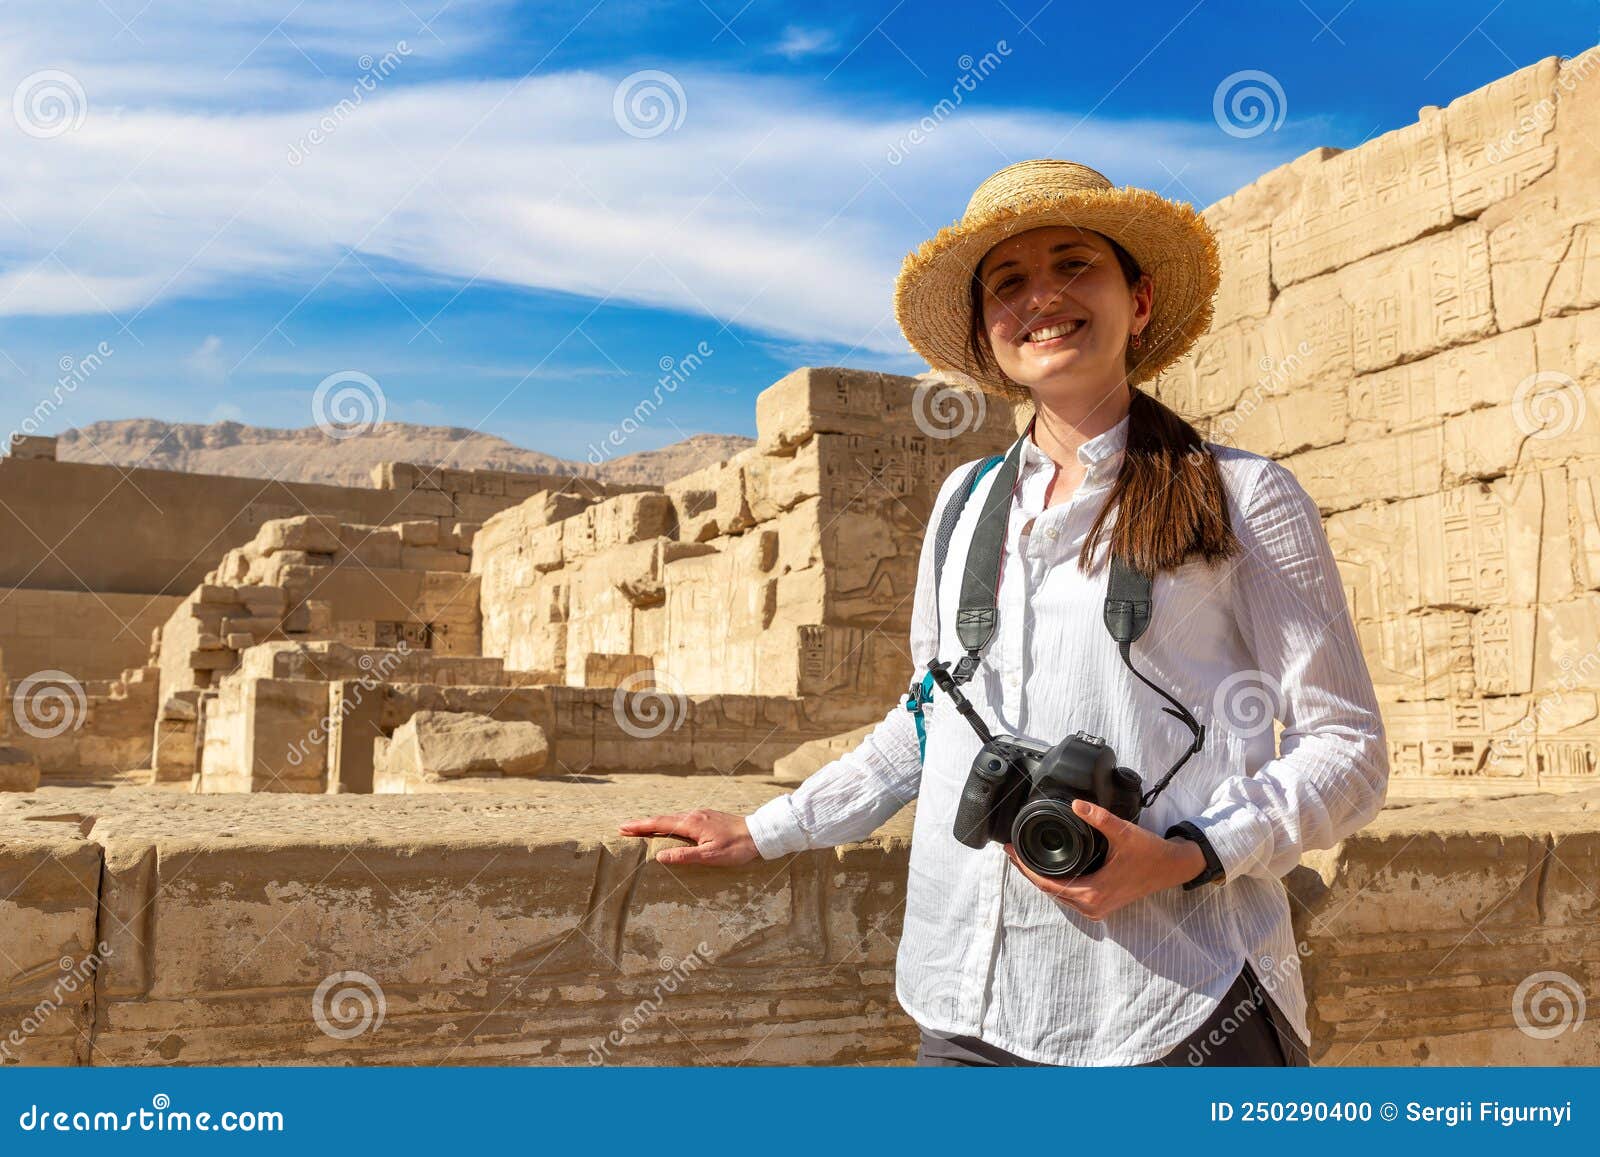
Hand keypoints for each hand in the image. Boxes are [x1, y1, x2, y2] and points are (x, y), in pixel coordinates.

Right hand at [617, 809, 759, 866]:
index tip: (623, 827)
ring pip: (673, 818)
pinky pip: (682, 819)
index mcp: (692, 823)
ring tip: (642, 829)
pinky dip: (669, 823)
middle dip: (643, 823)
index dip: (640, 826)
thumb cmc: (736, 847)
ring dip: (656, 823)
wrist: (759, 833)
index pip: (659, 824)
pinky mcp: (708, 817)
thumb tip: (660, 857)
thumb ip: (684, 856)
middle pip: (663, 818)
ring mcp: (702, 814)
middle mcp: (694, 815)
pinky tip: (669, 828)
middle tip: (624, 828)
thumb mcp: (710, 856)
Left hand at [1004, 798, 1207, 920]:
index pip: (1047, 884)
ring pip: (1058, 894)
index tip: (1011, 851)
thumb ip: (1098, 818)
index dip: (1025, 867)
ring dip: (1040, 877)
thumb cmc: (1149, 853)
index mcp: (1093, 893)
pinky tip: (1047, 867)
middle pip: (1048, 890)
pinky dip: (1055, 882)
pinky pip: (1069, 895)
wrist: (1172, 868)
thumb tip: (1076, 803)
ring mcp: (1096, 908)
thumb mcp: (1123, 832)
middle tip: (1012, 850)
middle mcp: (1091, 906)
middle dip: (1028, 871)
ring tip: (1023, 857)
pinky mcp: (1100, 904)